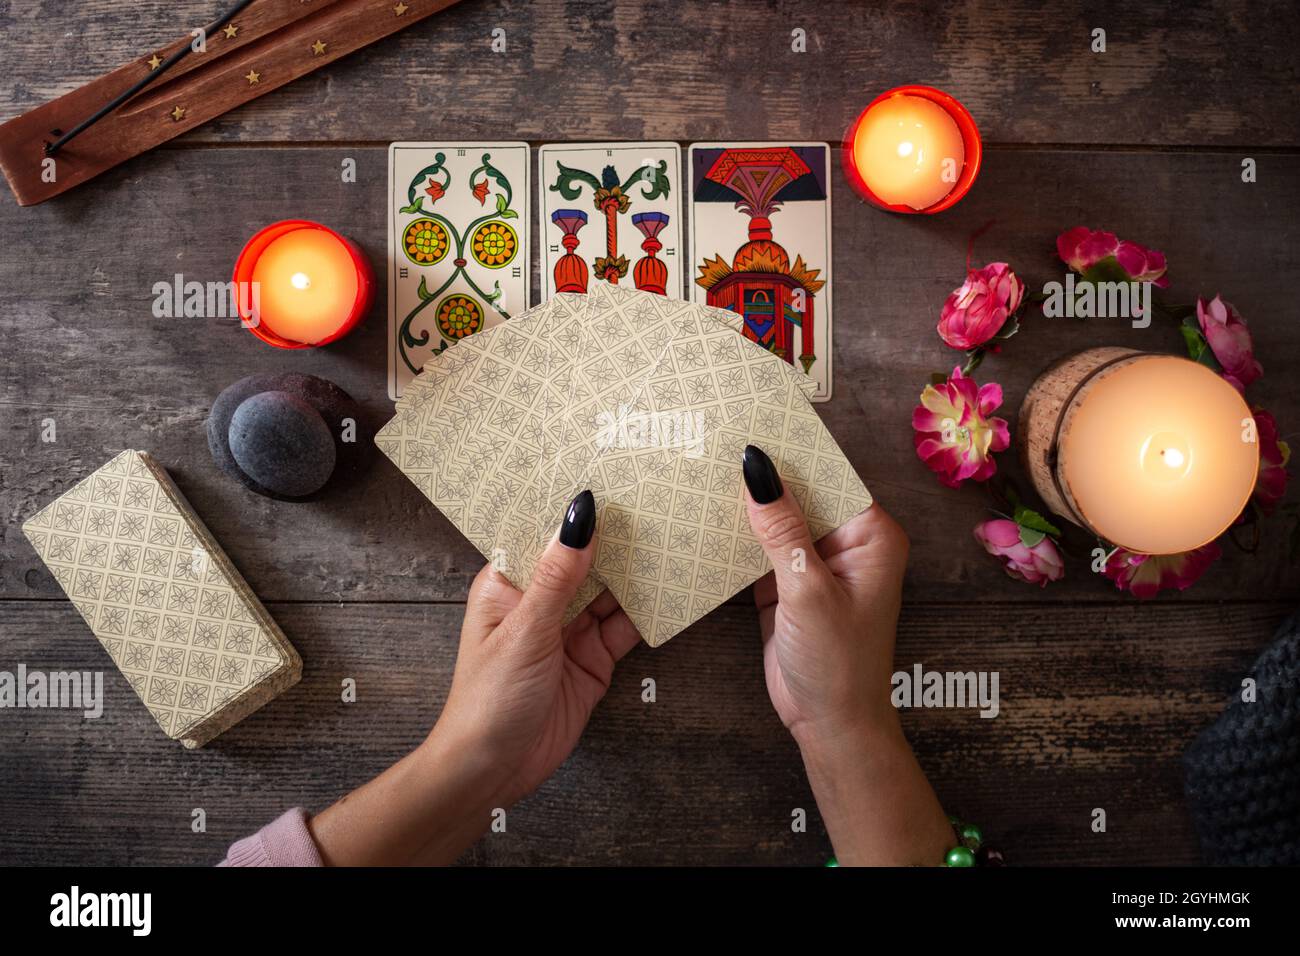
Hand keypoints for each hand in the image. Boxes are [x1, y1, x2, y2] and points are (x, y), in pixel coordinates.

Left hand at [435, 490, 641, 805]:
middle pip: (583, 558)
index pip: (543, 532)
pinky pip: (625, 626)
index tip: (608, 473)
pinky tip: (671, 588)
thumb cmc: (488, 700)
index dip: (572, 507)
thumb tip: (581, 514)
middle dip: (614, 535)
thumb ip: (559, 574)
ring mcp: (569, 630)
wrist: (493, 770)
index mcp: (509, 583)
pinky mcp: (594, 659)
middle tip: (654, 499)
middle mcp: (540, 601)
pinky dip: (647, 610)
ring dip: (637, 570)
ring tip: (672, 535)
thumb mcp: (525, 629)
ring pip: (610, 590)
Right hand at [741, 445, 952, 864]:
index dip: (791, 446)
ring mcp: (813, 559)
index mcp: (870, 534)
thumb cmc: (837, 662)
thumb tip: (757, 466)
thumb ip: (781, 528)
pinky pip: (758, 545)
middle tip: (713, 435)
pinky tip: (700, 512)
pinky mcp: (785, 580)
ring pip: (775, 515)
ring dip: (743, 500)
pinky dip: (734, 533)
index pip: (828, 473)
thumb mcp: (806, 589)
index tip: (751, 415)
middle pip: (800, 489)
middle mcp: (845, 539)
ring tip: (699, 464)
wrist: (827, 723)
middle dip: (761, 470)